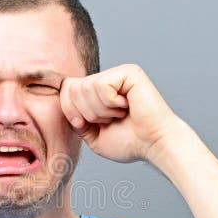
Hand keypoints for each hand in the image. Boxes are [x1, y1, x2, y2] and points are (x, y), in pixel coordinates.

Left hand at [59, 63, 182, 162]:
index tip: (85, 124)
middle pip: (72, 88)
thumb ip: (75, 117)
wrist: (154, 145)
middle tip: (109, 120)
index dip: (69, 110)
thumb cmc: (129, 143)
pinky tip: (126, 107)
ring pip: (85, 87)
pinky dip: (109, 104)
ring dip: (99, 110)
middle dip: (85, 112)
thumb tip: (63, 97)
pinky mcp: (128, 72)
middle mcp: (107, 79)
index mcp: (97, 92)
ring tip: (119, 115)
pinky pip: (100, 85)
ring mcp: (118, 73)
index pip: (67, 89)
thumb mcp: (92, 135)